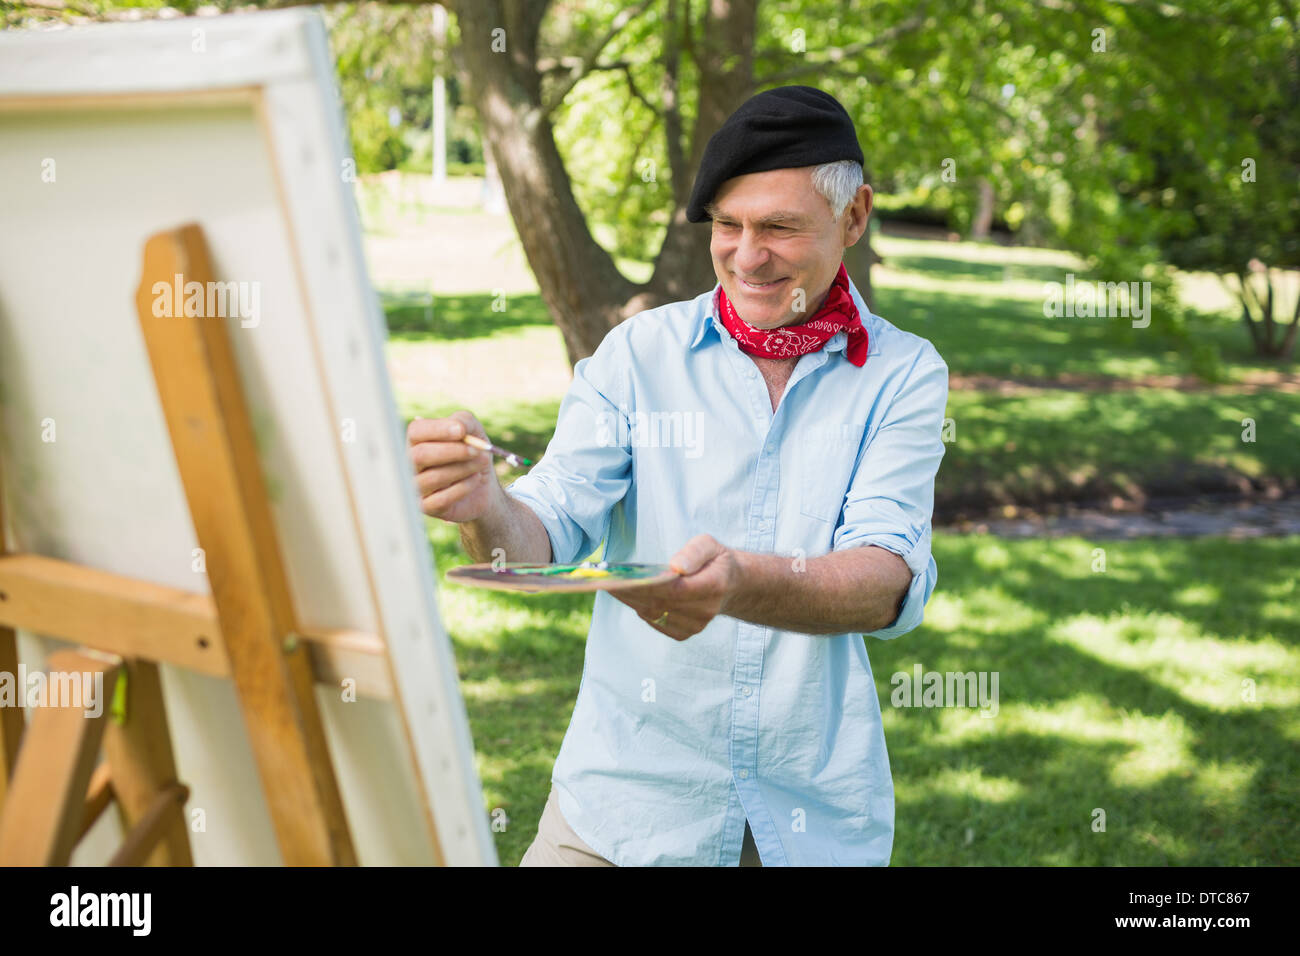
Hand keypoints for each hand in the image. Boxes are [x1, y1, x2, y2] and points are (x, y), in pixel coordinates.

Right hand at [407, 411, 498, 522]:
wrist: (484, 486)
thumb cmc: (472, 454)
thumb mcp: (474, 431)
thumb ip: (465, 421)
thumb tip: (458, 428)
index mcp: (417, 441)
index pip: (416, 432)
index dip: (438, 430)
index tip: (461, 431)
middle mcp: (410, 464)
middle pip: (420, 455)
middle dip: (452, 451)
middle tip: (477, 451)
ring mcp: (416, 487)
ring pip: (433, 477)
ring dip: (463, 469)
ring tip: (482, 463)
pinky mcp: (426, 507)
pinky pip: (441, 499)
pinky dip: (463, 488)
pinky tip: (475, 480)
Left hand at [614, 534, 739, 640]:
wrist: (732, 587)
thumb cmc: (716, 561)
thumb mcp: (710, 545)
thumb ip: (694, 552)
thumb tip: (676, 567)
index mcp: (713, 586)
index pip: (674, 590)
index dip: (645, 585)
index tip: (620, 578)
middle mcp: (705, 610)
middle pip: (659, 603)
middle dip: (630, 592)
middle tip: (604, 580)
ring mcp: (695, 625)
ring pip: (654, 614)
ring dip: (630, 600)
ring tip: (611, 585)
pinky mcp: (685, 633)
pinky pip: (656, 622)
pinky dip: (640, 609)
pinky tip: (628, 596)